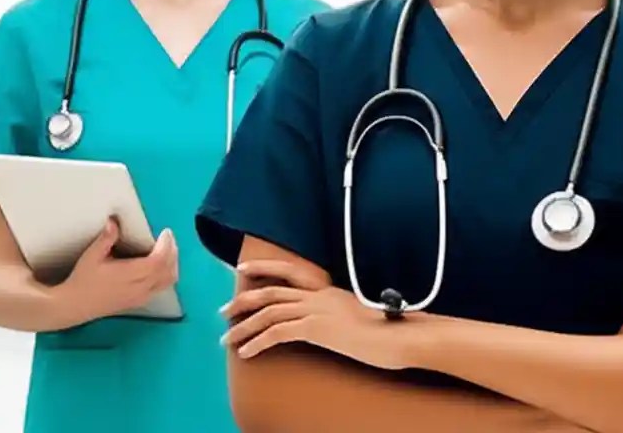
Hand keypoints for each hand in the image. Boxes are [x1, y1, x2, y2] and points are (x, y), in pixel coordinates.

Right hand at [57, 218, 177, 320]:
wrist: (74, 306)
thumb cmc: (82, 280)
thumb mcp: (91, 256)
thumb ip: (105, 238)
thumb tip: (114, 221)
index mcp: (130, 275)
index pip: (159, 260)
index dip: (167, 245)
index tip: (166, 232)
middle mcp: (140, 288)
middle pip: (168, 270)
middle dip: (172, 252)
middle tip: (168, 238)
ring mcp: (141, 297)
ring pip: (168, 281)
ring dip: (172, 264)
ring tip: (168, 250)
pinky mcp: (139, 302)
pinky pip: (162, 288)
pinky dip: (167, 274)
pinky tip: (160, 266)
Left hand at [222, 260, 412, 368]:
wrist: (398, 337)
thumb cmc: (388, 331)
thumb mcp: (362, 317)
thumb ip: (345, 315)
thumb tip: (338, 324)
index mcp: (329, 291)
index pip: (291, 271)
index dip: (264, 268)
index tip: (244, 269)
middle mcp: (319, 296)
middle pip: (271, 292)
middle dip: (243, 301)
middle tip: (224, 312)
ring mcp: (316, 310)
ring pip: (268, 313)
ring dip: (243, 327)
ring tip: (227, 340)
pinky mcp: (314, 328)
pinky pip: (275, 334)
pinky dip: (256, 343)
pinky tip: (246, 353)